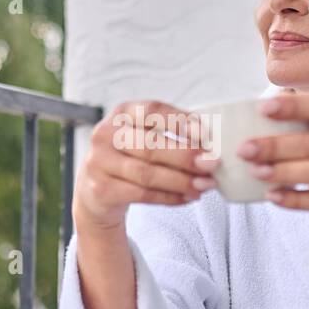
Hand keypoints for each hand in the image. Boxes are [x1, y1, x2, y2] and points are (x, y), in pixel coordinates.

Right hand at [74, 99, 219, 230]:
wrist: (96, 190)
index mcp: (122, 113)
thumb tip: (209, 145)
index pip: (152, 111)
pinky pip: (142, 195)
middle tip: (212, 164)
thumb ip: (172, 134)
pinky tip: (189, 197)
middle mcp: (105, 134)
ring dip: (181, 181)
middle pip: (150, 146)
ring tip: (205, 185)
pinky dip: (170, 197)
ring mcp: (99, 162)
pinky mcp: (101, 189)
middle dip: (185, 156)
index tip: (206, 134)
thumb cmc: (132, 156)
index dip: (180, 121)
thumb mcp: (144, 136)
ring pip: (147, 174)